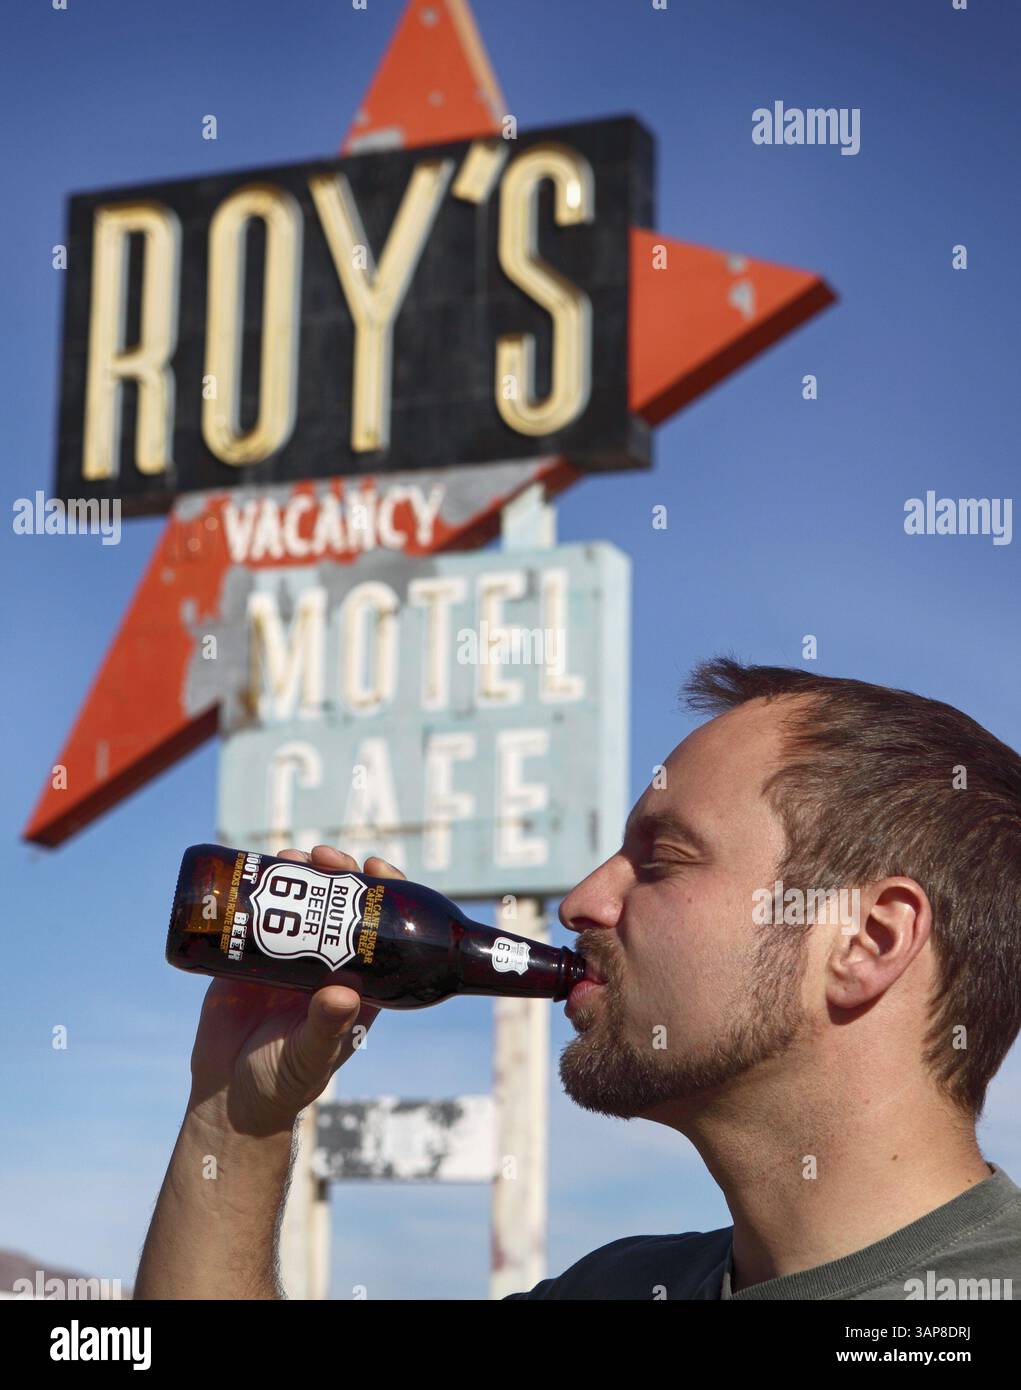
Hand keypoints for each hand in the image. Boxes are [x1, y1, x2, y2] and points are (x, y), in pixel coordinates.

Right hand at [187, 846, 405, 1136]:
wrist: (227, 1098)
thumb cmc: (282, 1083)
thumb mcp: (310, 1056)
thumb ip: (326, 1028)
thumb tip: (343, 992)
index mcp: (358, 981)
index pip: (381, 927)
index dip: (384, 892)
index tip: (375, 867)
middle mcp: (326, 962)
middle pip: (340, 903)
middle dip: (337, 871)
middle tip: (324, 856)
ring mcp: (287, 956)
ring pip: (300, 901)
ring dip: (298, 872)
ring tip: (290, 856)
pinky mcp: (248, 956)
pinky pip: (254, 913)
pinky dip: (256, 888)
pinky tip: (254, 870)